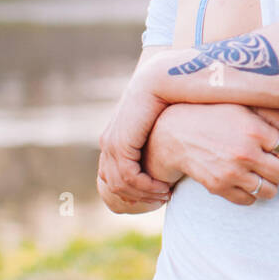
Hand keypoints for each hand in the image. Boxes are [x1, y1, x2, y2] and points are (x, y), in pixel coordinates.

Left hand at [97, 68, 171, 213]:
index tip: (157, 195)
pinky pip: (127, 176)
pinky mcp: (120, 142)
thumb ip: (157, 146)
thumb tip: (169, 163)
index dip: (134, 193)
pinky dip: (145, 186)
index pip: (112, 178)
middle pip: (112, 185)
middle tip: (161, 200)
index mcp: (115, 139)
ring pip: (120, 184)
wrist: (160, 79)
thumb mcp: (159, 130)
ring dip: (144, 194)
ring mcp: (111, 143)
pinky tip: (163, 186)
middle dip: (138, 198)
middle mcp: (108, 142)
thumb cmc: (168, 101)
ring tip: (165, 195)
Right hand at [144, 101, 278, 205]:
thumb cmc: (213, 114)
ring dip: (268, 182)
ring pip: (271, 191)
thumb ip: (274, 115)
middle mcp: (246, 154)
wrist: (174, 133)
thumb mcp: (243, 105)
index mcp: (254, 130)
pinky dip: (249, 192)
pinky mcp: (220, 188)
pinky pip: (249, 201)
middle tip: (271, 159)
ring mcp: (232, 174)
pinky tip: (243, 178)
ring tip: (258, 170)